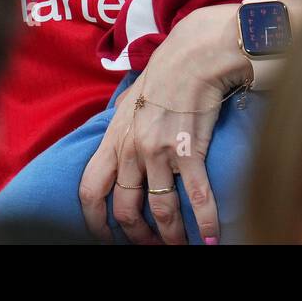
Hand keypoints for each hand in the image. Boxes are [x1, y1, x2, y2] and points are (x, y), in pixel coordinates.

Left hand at [79, 4, 251, 243]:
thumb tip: (120, 135)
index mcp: (115, 137)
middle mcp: (132, 149)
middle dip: (137, 235)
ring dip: (171, 236)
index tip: (105, 237)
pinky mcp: (188, 150)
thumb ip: (124, 122)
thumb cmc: (167, 71)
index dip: (94, 221)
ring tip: (181, 247)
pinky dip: (205, 222)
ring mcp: (159, 151)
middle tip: (150, 245)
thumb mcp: (132, 97)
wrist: (195, 53)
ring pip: (161, 211)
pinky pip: (196, 196)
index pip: (91, 190)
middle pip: (125, 209)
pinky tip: (211, 237)